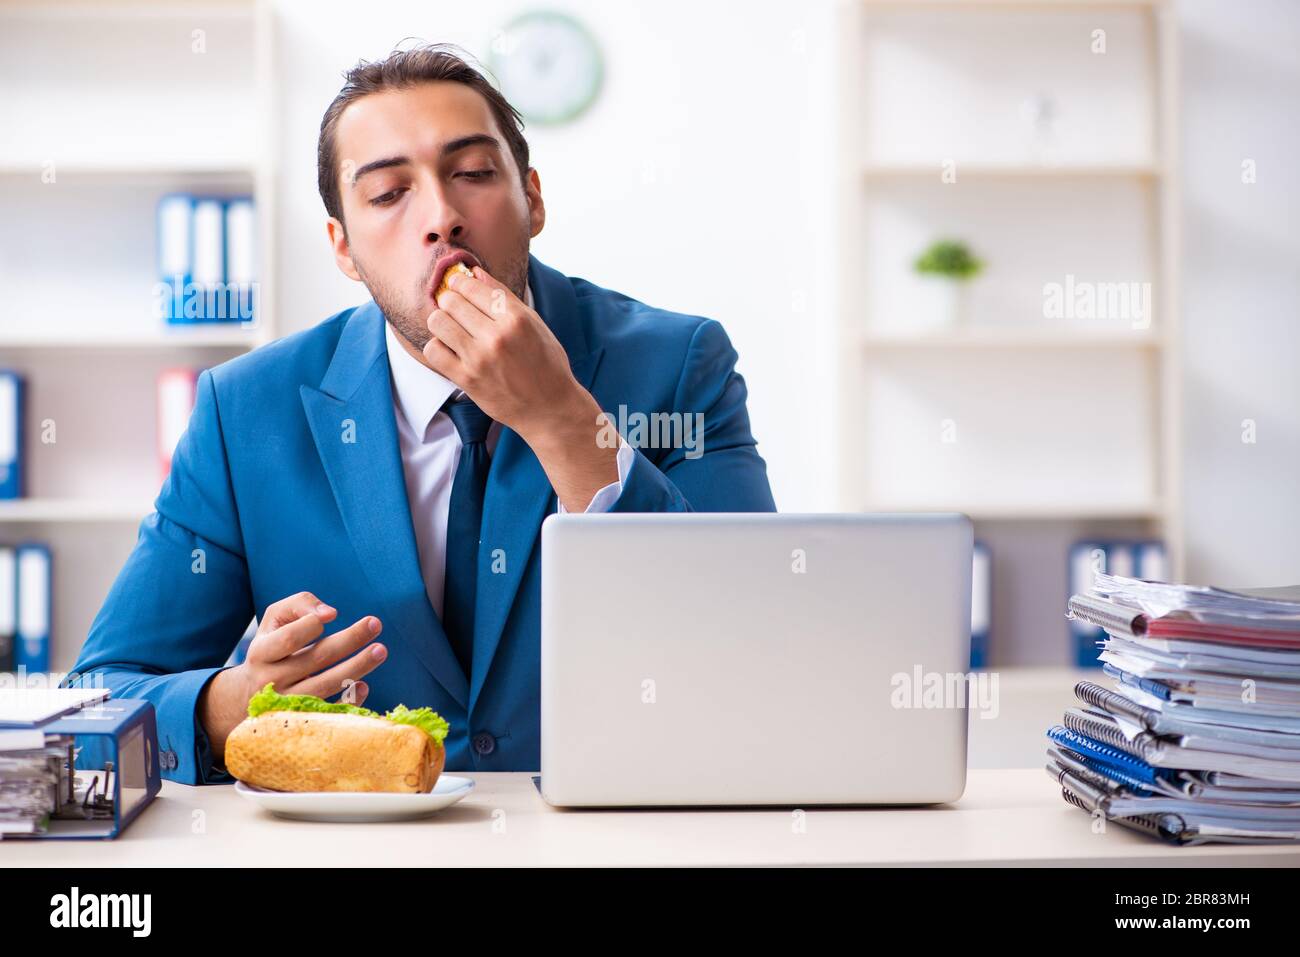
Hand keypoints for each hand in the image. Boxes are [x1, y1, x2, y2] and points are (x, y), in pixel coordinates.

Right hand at [198, 591, 386, 760]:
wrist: (249, 694)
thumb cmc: (271, 647)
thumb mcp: (275, 620)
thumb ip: (299, 605)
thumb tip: (329, 613)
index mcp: (262, 653)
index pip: (289, 638)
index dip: (311, 624)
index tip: (333, 614)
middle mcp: (272, 680)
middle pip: (315, 659)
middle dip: (349, 640)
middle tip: (375, 623)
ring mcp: (286, 704)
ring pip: (325, 685)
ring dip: (357, 667)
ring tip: (380, 650)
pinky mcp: (302, 720)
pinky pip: (328, 712)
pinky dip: (349, 701)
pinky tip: (364, 685)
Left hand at [423, 266, 584, 440]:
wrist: (550, 408)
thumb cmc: (547, 364)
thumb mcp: (535, 324)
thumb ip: (504, 297)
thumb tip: (474, 273)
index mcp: (516, 318)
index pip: (472, 286)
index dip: (460, 283)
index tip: (459, 287)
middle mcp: (497, 336)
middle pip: (450, 301)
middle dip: (450, 301)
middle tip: (456, 311)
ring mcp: (480, 359)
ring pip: (437, 322)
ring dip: (441, 322)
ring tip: (452, 330)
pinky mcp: (467, 380)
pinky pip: (433, 351)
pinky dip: (437, 347)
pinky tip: (450, 350)